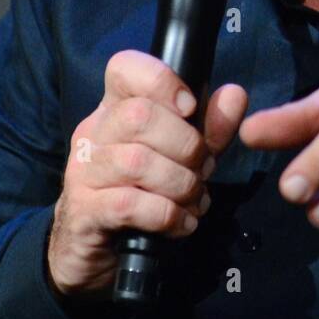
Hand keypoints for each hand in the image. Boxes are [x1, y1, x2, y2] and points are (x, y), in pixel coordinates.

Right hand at [47, 50, 247, 295]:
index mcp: (116, 109)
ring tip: (194, 199)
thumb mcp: (181, 158)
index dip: (161, 81)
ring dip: (181, 184)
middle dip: (187, 146)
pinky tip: (181, 223)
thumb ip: (208, 128)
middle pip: (139, 116)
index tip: (190, 108)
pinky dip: (168, 215)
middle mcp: (94, 133)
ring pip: (138, 162)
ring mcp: (84, 172)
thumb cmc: (141, 194)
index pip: (124, 68)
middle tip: (202, 169)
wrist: (94, 250)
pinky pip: (130, 205)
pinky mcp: (85, 211)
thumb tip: (235, 94)